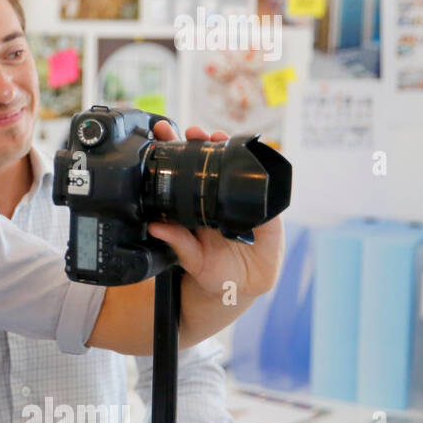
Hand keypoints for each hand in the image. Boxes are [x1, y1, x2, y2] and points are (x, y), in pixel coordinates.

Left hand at [147, 121, 284, 300]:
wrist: (237, 291)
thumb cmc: (212, 272)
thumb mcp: (193, 260)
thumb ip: (179, 243)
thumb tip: (155, 226)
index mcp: (198, 207)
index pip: (187, 174)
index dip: (178, 152)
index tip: (166, 135)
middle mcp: (218, 201)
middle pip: (210, 163)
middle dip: (201, 141)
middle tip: (193, 131)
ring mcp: (242, 205)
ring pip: (237, 169)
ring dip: (228, 148)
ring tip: (216, 136)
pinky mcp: (267, 216)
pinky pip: (266, 192)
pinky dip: (261, 173)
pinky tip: (255, 156)